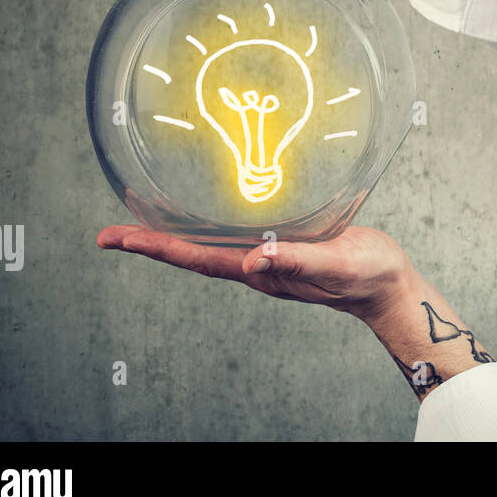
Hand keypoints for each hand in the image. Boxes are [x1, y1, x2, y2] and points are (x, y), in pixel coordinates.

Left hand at [96, 223, 415, 323]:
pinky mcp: (283, 245)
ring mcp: (268, 258)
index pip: (198, 259)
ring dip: (173, 236)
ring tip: (140, 221)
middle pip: (192, 255)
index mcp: (262, 272)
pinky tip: (205, 214)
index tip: (119, 239)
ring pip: (209, 246)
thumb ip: (298, 261)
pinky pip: (234, 236)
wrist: (388, 283)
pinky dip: (208, 225)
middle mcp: (256, 265)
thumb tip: (253, 259)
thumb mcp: (336, 264)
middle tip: (108, 233)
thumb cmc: (366, 275)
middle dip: (150, 243)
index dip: (158, 247)